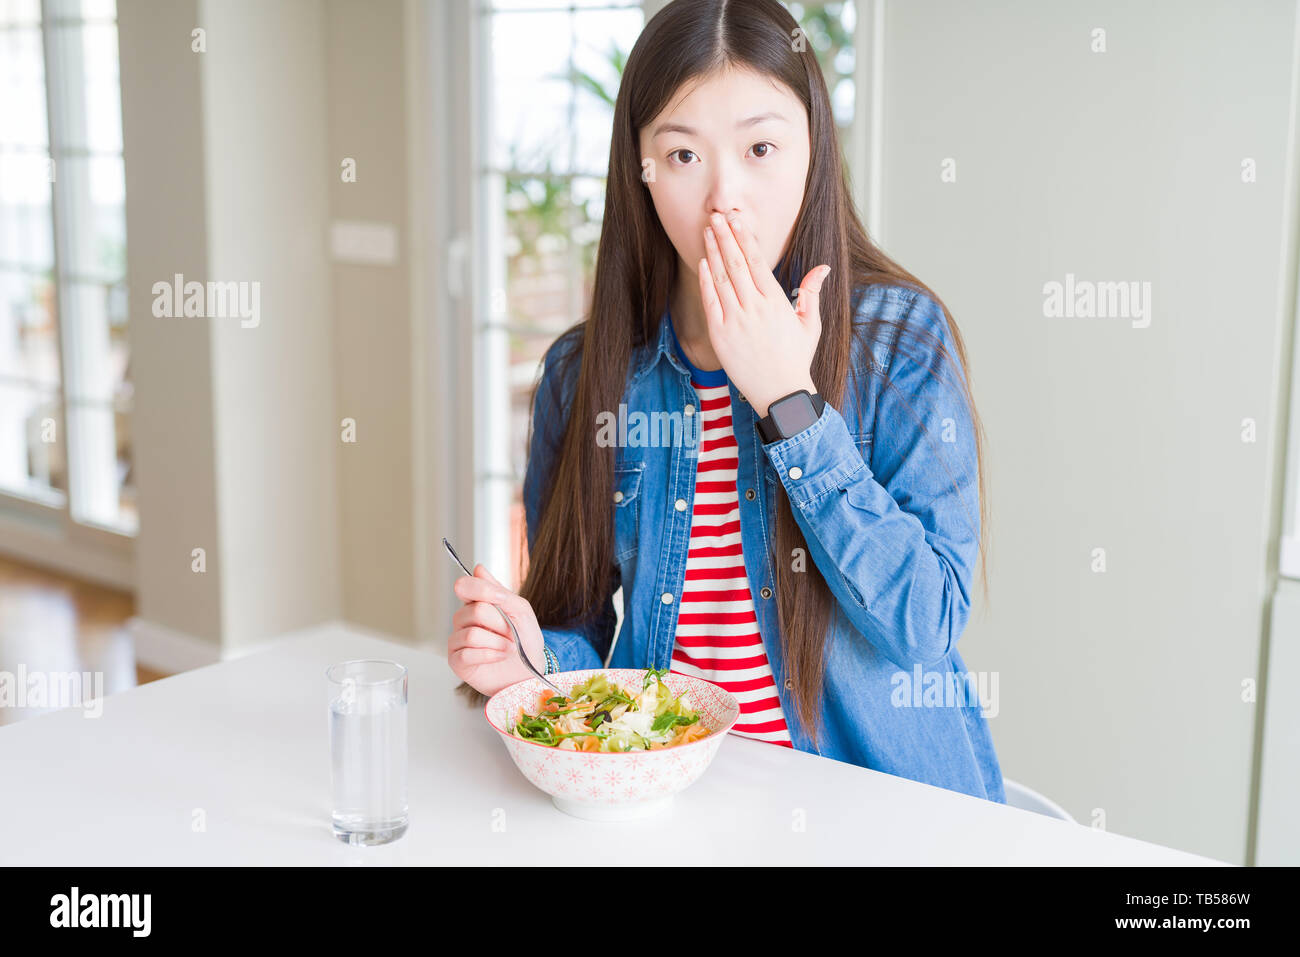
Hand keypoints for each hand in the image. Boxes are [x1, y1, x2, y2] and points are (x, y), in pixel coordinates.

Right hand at [448, 564, 546, 697]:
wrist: (529, 670)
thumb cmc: (525, 639)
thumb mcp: (520, 610)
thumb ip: (499, 591)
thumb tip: (478, 569)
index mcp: (477, 603)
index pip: (464, 586)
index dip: (481, 590)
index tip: (501, 599)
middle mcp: (463, 620)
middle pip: (476, 611)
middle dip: (501, 623)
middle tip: (512, 633)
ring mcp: (457, 640)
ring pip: (472, 634)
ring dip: (498, 642)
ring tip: (508, 647)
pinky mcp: (456, 660)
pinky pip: (467, 653)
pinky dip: (490, 655)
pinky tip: (499, 656)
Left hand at [698, 209, 829, 417]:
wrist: (779, 393)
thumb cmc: (795, 359)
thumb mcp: (810, 324)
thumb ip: (811, 292)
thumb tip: (823, 267)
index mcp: (775, 302)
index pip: (756, 261)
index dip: (744, 237)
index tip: (736, 219)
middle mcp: (754, 307)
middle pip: (736, 263)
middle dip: (725, 236)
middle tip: (716, 215)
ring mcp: (735, 320)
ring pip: (721, 278)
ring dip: (713, 252)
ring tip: (707, 231)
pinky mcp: (720, 334)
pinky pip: (710, 301)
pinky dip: (706, 280)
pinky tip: (704, 262)